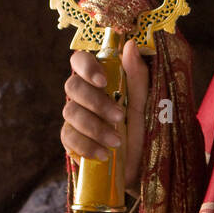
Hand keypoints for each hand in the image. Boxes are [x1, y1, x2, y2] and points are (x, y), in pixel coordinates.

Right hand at [61, 39, 150, 196]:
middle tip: (120, 117)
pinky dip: (87, 146)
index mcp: (100, 80)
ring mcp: (75, 117)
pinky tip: (104, 155)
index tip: (103, 81)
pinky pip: (68, 137)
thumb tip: (129, 45)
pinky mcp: (71, 140)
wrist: (141, 167)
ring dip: (94, 127)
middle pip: (72, 86)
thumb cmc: (144, 131)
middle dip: (96, 102)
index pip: (79, 60)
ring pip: (70, 111)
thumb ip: (137, 77)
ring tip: (117, 142)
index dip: (86, 66)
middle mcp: (84, 95)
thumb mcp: (145, 104)